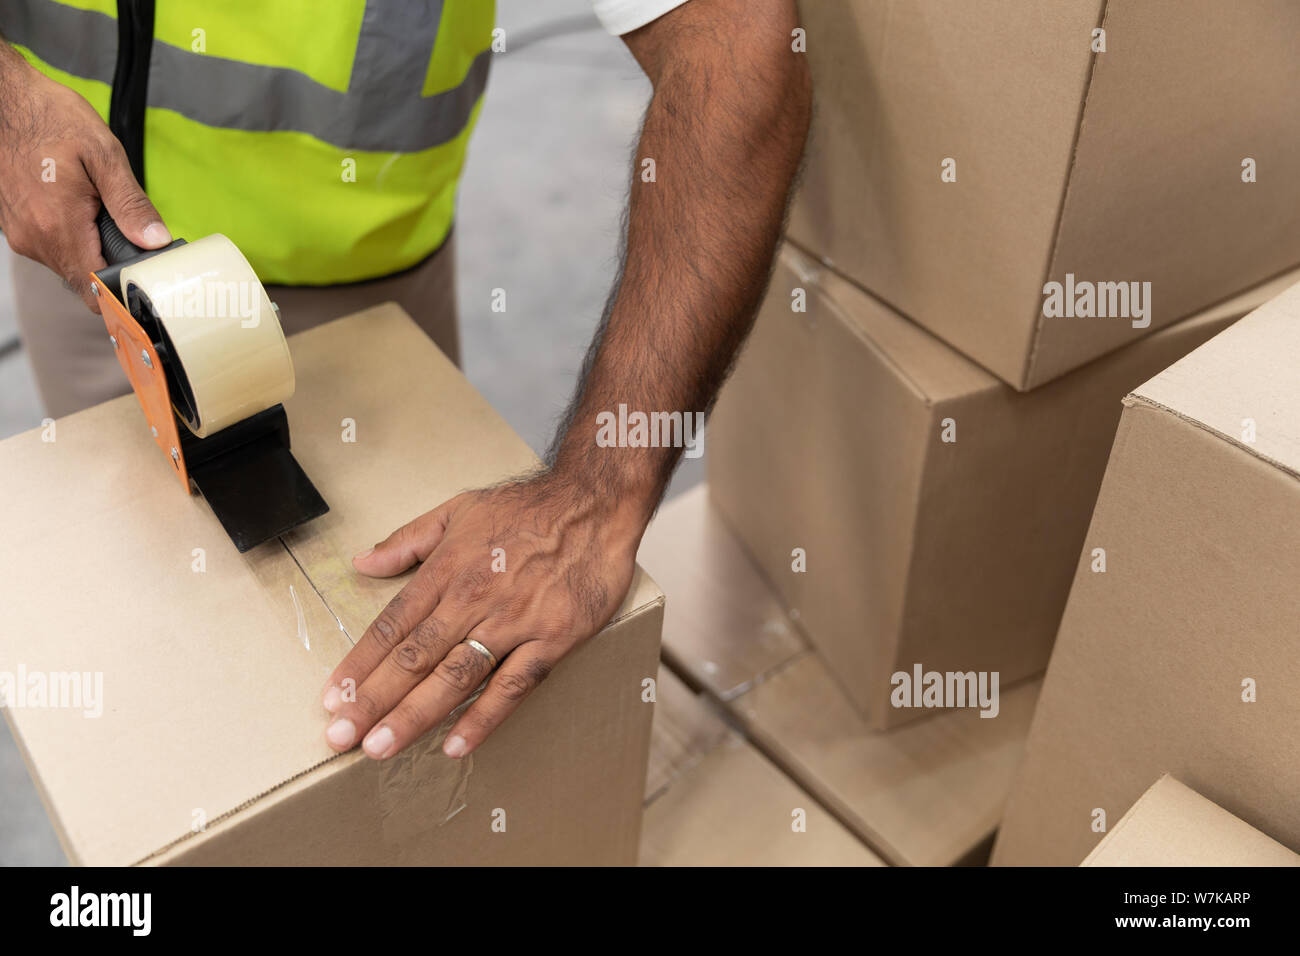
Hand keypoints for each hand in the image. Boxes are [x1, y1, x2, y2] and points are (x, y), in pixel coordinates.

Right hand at [0, 45, 170, 311]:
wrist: (3, 99)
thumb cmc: (49, 117)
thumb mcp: (104, 155)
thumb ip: (131, 204)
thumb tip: (155, 241)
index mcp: (58, 227)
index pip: (95, 290)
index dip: (123, 292)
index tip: (145, 284)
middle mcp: (34, 238)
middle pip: (84, 279)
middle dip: (112, 264)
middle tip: (134, 239)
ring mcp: (20, 233)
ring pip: (68, 263)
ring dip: (91, 248)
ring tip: (103, 213)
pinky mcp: (15, 225)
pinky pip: (51, 245)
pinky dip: (72, 236)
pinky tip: (80, 208)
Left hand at [320, 472, 645, 759]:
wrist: (595, 503)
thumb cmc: (529, 507)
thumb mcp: (459, 508)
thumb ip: (408, 539)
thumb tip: (363, 561)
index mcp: (447, 570)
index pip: (391, 626)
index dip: (358, 665)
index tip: (331, 697)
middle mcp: (474, 599)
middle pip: (413, 658)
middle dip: (371, 700)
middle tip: (339, 735)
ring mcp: (513, 622)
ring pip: (455, 677)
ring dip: (414, 715)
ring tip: (380, 747)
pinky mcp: (552, 638)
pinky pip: (512, 685)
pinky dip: (483, 717)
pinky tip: (456, 744)